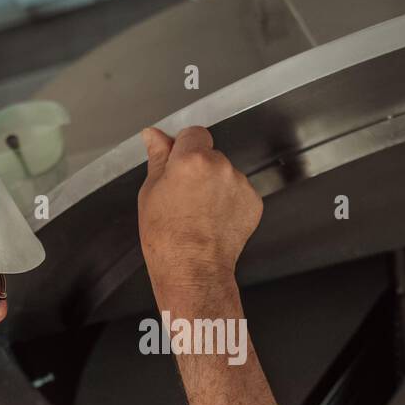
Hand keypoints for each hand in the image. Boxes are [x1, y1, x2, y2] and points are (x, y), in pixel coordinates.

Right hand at [137, 126, 262, 293]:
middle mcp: (221, 167)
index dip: (184, 148)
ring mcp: (240, 184)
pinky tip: (213, 221)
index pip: (194, 133)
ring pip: (225, 175)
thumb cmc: (168, 239)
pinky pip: (238, 193)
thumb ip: (158, 158)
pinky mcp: (253, 202)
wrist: (193, 271)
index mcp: (192, 159)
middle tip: (183, 197)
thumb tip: (154, 136)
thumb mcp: (150, 193)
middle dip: (199, 169)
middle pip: (210, 155)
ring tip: (198, 214)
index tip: (178, 164)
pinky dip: (228, 203)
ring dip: (215, 186)